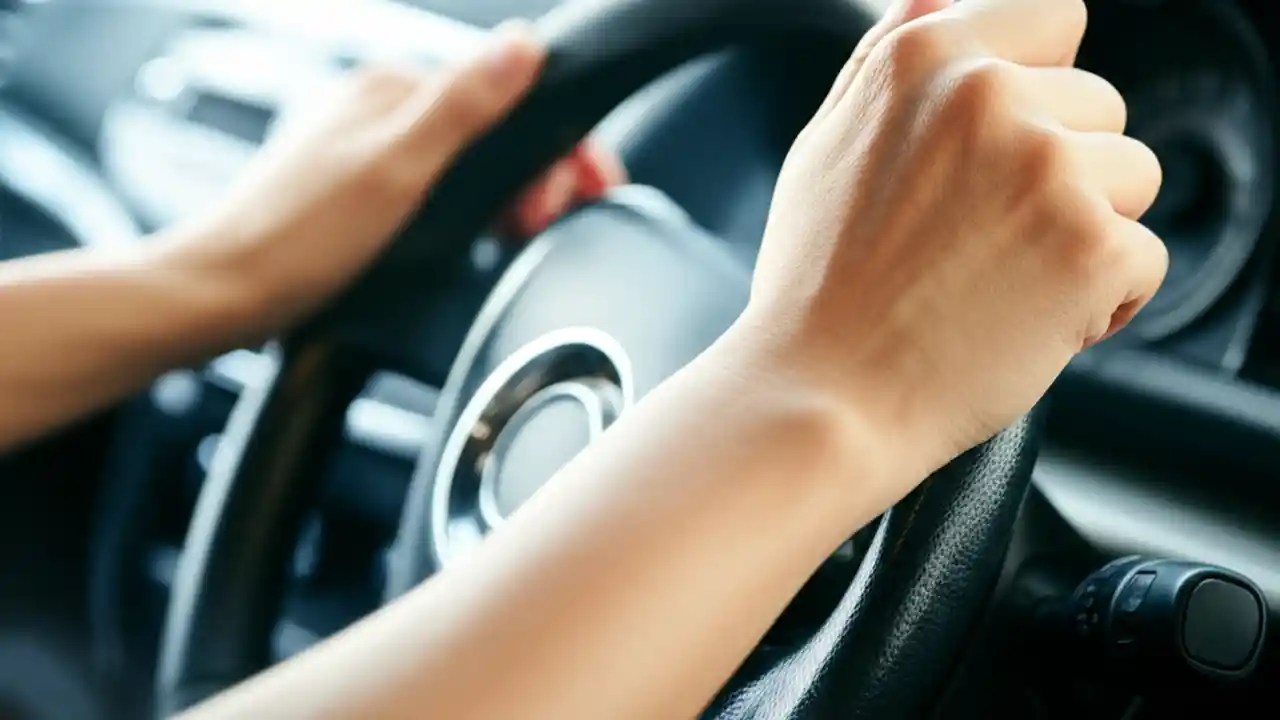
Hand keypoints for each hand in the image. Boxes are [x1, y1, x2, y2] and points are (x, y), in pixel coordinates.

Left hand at [172, 21, 622, 336]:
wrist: (222, 295)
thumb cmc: (297, 240)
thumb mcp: (397, 170)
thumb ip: (463, 105)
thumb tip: (524, 44)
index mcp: (392, 89)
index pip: (504, 96)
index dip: (553, 147)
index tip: (582, 190)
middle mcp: (377, 108)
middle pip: (488, 129)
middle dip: (532, 176)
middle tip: (535, 227)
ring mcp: (364, 147)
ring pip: (465, 161)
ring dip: (501, 198)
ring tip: (510, 238)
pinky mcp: (355, 188)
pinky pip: (436, 186)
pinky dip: (466, 212)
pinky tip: (466, 243)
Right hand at [740, 0, 1164, 502]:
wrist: (822, 396)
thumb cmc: (818, 286)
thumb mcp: (827, 144)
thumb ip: (890, 63)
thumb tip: (942, 0)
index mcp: (925, 59)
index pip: (1052, 17)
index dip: (1042, 84)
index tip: (1017, 140)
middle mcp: (991, 96)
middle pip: (1099, 105)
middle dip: (1062, 169)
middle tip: (983, 239)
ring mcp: (1048, 168)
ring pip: (1133, 175)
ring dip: (1087, 228)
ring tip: (1003, 279)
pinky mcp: (1092, 247)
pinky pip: (1145, 257)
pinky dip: (1103, 297)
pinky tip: (1028, 319)